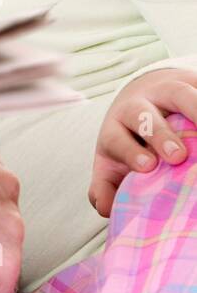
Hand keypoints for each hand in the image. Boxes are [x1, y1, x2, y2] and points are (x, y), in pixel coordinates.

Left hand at [89, 67, 196, 218]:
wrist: (146, 96)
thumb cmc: (131, 138)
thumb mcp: (114, 161)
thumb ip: (106, 185)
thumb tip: (104, 208)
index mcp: (116, 127)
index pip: (116, 138)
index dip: (129, 152)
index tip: (146, 167)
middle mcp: (138, 106)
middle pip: (143, 115)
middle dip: (159, 134)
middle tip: (176, 156)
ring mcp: (167, 92)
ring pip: (179, 94)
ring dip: (194, 110)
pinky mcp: (190, 85)